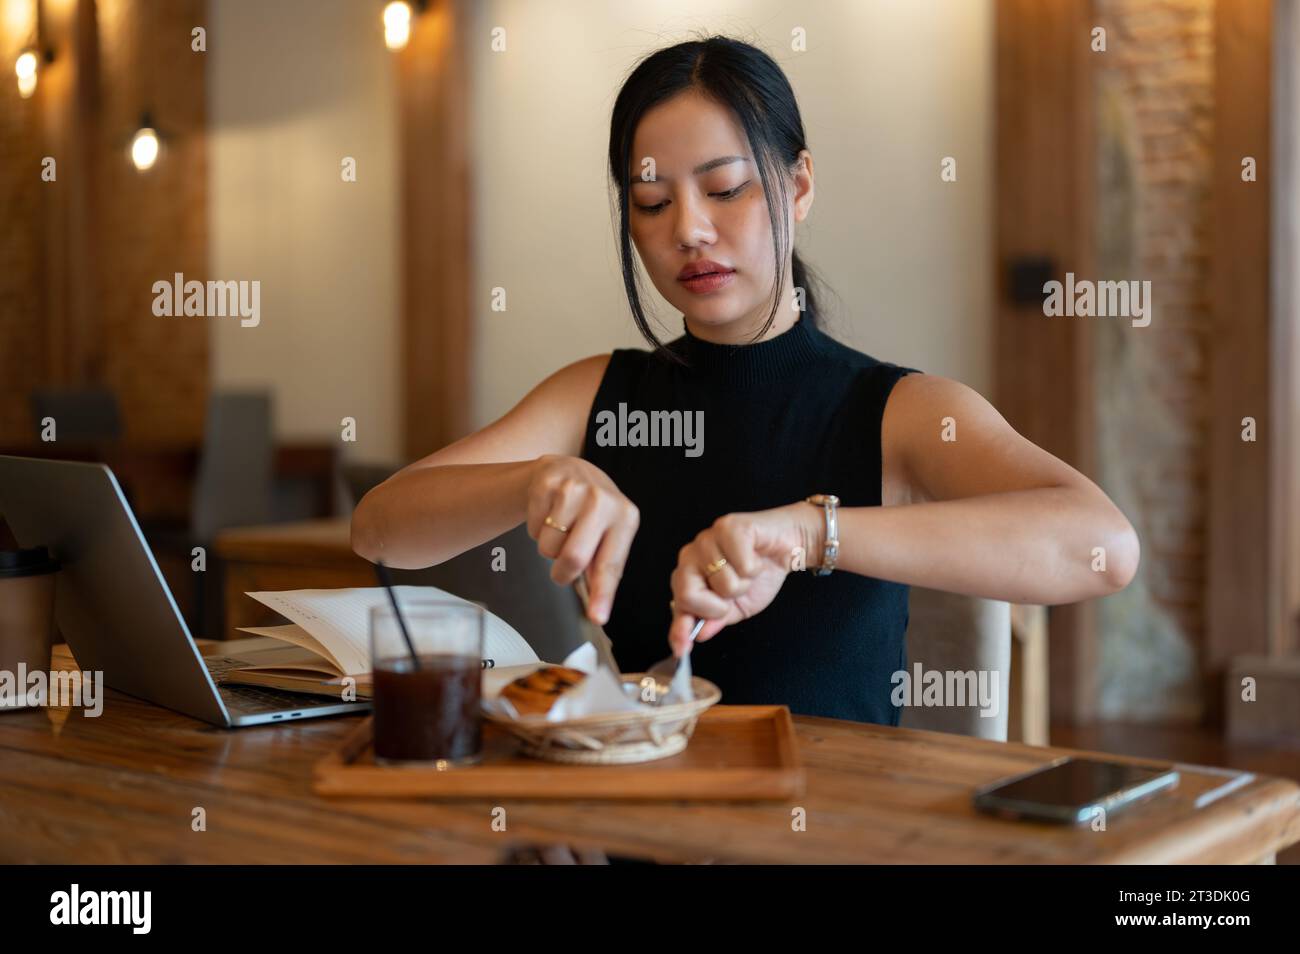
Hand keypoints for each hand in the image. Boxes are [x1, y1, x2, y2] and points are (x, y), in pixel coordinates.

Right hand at [526, 454, 638, 624]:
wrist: (569, 470)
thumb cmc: (592, 511)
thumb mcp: (608, 534)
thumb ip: (603, 569)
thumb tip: (597, 611)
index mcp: (625, 517)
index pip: (611, 565)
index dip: (603, 594)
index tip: (598, 617)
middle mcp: (602, 500)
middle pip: (574, 558)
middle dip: (562, 573)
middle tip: (562, 570)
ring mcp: (574, 489)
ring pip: (549, 547)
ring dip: (549, 549)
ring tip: (560, 530)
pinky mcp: (547, 482)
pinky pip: (533, 529)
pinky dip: (537, 531)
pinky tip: (548, 515)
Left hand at [666, 502, 820, 655]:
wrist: (785, 548)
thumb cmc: (758, 575)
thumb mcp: (735, 607)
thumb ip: (714, 619)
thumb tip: (698, 634)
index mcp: (688, 576)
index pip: (679, 605)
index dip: (680, 629)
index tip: (682, 649)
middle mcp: (691, 555)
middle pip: (689, 595)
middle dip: (719, 605)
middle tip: (734, 593)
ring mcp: (707, 539)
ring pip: (723, 582)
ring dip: (744, 583)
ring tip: (748, 571)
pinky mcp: (728, 526)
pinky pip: (742, 564)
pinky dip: (755, 568)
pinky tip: (755, 557)